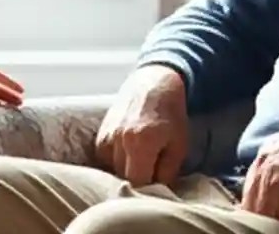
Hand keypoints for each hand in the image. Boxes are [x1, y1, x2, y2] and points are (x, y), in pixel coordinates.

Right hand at [94, 65, 189, 186]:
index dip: (148, 189)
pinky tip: (130, 153)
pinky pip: (106, 161)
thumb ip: (167, 173)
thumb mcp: (178, 146)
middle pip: (124, 178)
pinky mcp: (99, 136)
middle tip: (152, 172)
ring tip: (141, 160)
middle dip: (138, 180)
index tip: (157, 186)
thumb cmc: (171, 116)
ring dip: (126, 171)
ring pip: (113, 171)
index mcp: (141, 143)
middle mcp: (119, 140)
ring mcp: (106, 137)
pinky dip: (117, 162)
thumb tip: (157, 193)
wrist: (152, 86)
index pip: (138, 183)